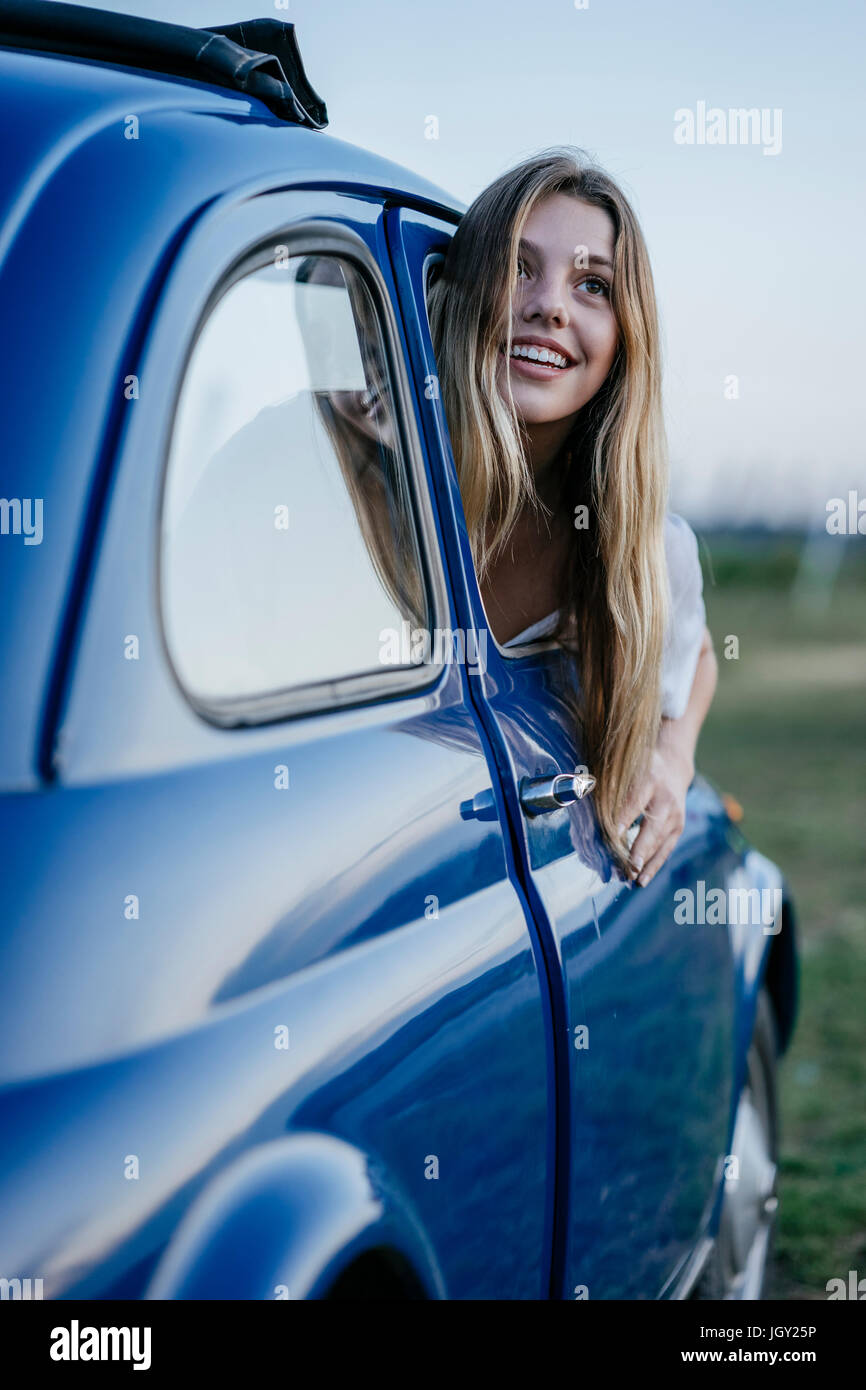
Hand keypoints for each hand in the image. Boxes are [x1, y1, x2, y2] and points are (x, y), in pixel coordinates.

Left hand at [618, 739, 693, 885]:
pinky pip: (665, 851)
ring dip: (645, 864)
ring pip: (659, 844)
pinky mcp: (678, 829)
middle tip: (628, 868)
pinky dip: (653, 867)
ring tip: (632, 880)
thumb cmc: (640, 769)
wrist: (673, 768)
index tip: (612, 836)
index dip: (624, 820)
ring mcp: (675, 817)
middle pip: (652, 829)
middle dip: (639, 850)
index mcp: (650, 782)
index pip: (635, 804)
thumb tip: (581, 801)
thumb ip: (609, 786)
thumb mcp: (626, 769)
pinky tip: (641, 880)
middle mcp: (666, 802)